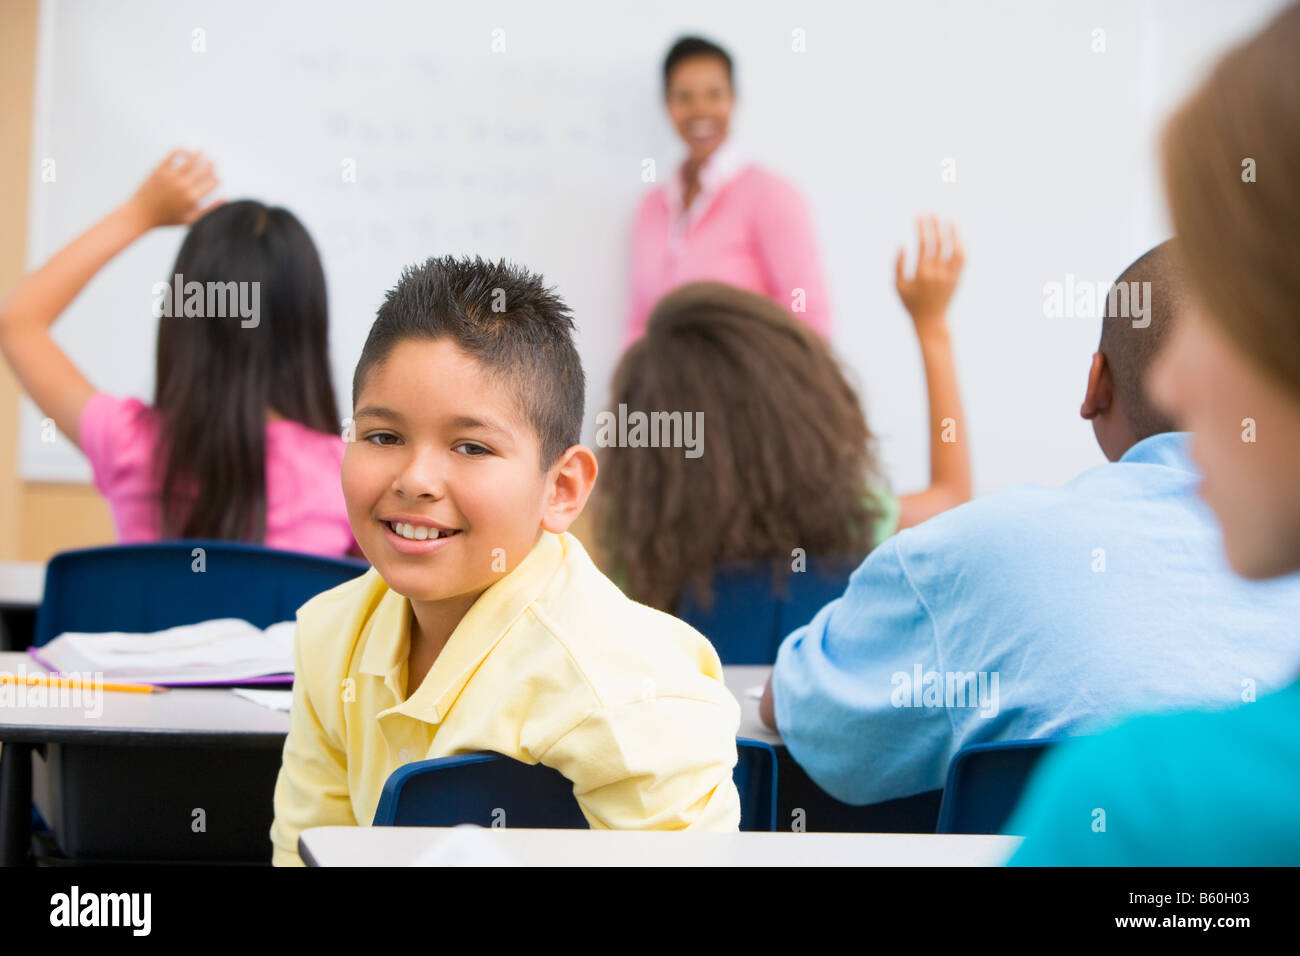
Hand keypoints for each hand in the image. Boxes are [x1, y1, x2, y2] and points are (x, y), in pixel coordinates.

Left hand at [127, 150, 222, 228]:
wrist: (141, 214)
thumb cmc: (167, 219)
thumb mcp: (191, 220)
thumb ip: (209, 210)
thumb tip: (226, 199)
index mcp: (192, 198)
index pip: (211, 184)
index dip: (216, 179)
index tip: (217, 178)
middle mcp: (183, 185)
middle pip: (202, 170)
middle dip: (210, 165)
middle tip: (213, 162)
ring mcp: (171, 176)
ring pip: (189, 160)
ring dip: (197, 154)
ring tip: (202, 151)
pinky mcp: (159, 170)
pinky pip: (172, 156)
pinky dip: (180, 151)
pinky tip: (185, 150)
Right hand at [895, 216, 963, 331]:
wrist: (931, 320)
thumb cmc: (911, 303)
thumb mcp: (898, 286)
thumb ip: (898, 265)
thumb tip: (903, 244)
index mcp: (922, 273)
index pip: (924, 244)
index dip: (922, 228)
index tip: (919, 216)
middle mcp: (938, 272)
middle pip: (939, 242)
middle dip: (935, 225)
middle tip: (932, 213)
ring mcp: (950, 275)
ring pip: (954, 249)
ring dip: (952, 233)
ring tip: (949, 221)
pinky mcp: (958, 278)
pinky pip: (962, 259)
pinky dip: (960, 246)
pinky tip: (956, 237)